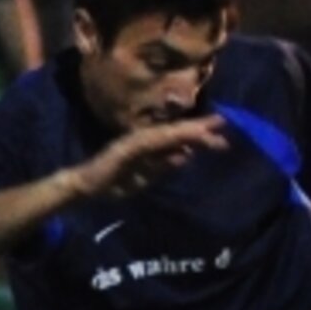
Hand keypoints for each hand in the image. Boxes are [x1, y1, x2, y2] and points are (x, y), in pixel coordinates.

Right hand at [69, 115, 223, 199]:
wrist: (86, 186)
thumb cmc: (112, 183)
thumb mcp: (145, 177)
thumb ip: (163, 166)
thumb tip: (186, 155)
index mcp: (149, 145)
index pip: (178, 138)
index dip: (199, 134)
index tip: (221, 132)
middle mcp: (145, 138)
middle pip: (177, 132)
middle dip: (200, 128)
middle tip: (224, 123)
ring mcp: (136, 141)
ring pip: (167, 134)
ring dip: (188, 130)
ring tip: (209, 128)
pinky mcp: (127, 147)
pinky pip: (152, 142)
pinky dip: (167, 139)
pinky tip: (182, 137)